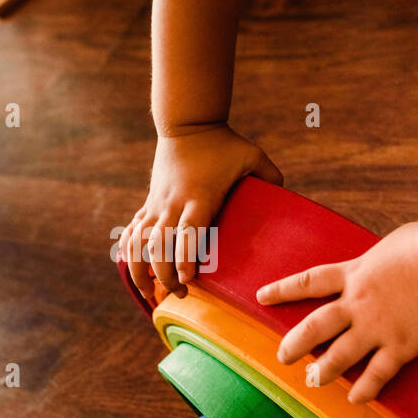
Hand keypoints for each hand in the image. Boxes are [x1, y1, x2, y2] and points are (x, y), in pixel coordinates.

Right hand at [120, 124, 280, 302]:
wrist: (186, 123)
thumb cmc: (223, 142)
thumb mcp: (252, 155)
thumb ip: (271, 176)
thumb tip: (288, 197)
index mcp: (199, 197)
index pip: (188, 232)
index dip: (185, 259)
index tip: (187, 280)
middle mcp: (173, 204)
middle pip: (159, 246)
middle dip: (164, 275)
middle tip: (180, 294)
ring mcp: (157, 205)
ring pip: (138, 243)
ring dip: (140, 270)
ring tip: (150, 293)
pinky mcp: (149, 203)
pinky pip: (132, 231)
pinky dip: (129, 252)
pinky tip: (133, 271)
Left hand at [256, 221, 417, 403]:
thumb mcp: (387, 247)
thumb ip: (373, 262)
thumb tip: (373, 264)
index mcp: (354, 272)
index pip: (308, 282)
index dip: (282, 290)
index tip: (261, 297)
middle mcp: (358, 302)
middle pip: (314, 326)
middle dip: (294, 344)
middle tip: (283, 356)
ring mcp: (378, 326)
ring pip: (338, 356)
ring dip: (322, 371)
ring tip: (312, 380)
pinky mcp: (402, 344)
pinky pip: (377, 374)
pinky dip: (364, 389)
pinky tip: (354, 399)